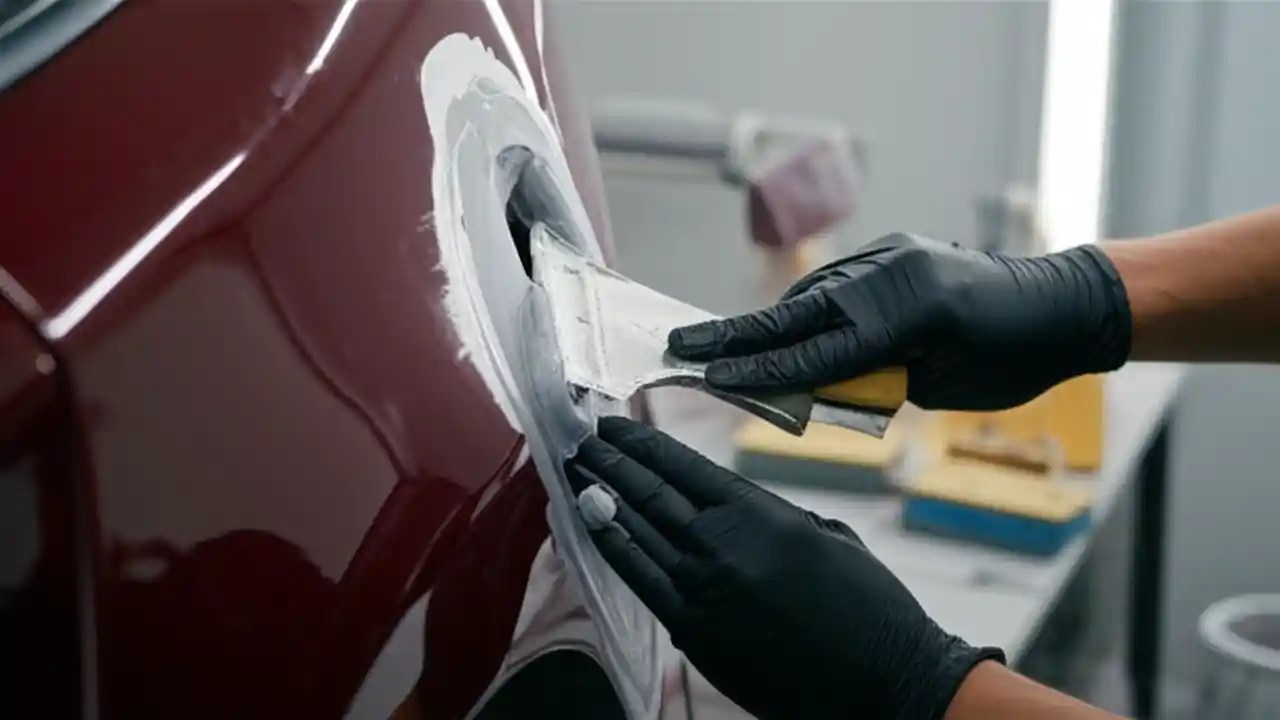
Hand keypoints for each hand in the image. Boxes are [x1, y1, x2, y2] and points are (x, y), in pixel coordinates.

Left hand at [567, 416, 1001, 719]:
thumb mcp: (826, 535)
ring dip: (601, 498)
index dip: (641, 442)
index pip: (682, 465)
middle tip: (582, 440)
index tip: (613, 424)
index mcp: (759, 513)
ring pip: (637, 532)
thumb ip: (770, 517)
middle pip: (650, 493)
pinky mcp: (693, 632)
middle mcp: (722, 545)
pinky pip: (641, 580)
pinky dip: (612, 548)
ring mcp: (702, 590)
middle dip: (611, 462)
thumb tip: (730, 511)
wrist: (881, 680)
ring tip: (576, 472)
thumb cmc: (867, 606)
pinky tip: (592, 524)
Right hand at [668, 233, 1131, 409]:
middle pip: (796, 313)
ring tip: (717, 344)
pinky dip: (806, 309)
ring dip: (768, 324)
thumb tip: (815, 381)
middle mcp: (888, 274)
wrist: (1059, 306)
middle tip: (682, 345)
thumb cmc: (1012, 358)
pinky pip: (835, 285)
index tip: (711, 378)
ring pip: (810, 297)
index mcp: (905, 310)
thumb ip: (876, 380)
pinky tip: (782, 327)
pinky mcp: (892, 255)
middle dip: (736, 335)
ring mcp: (888, 258)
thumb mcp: (943, 385)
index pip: (816, 348)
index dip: (762, 368)